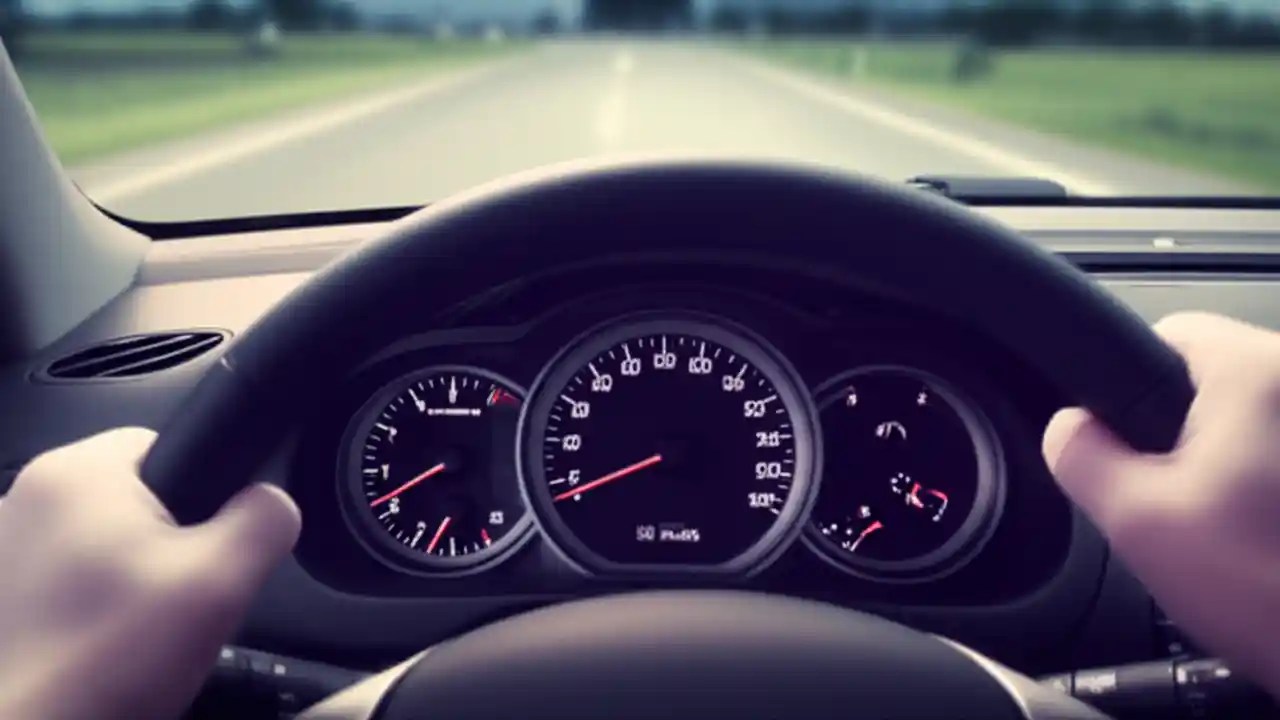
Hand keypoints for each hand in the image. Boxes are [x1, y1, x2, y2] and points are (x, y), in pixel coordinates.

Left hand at [0, 427, 300, 719]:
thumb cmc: (101, 666)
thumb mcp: (221, 583)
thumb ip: (265, 522)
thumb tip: (274, 503)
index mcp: (76, 473)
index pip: (171, 443)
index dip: (207, 499)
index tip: (203, 555)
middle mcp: (25, 496)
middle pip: (138, 497)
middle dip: (168, 545)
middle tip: (175, 603)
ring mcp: (3, 547)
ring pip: (102, 541)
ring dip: (127, 577)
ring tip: (133, 633)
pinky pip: (67, 579)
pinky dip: (91, 605)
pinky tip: (100, 646)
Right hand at [1044, 312, 1279, 696]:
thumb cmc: (1272, 592)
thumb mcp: (1137, 523)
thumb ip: (1081, 457)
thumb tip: (1067, 428)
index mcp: (1257, 371)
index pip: (1167, 333)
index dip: (1130, 392)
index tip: (1136, 453)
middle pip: (1216, 383)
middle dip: (1188, 439)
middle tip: (1186, 509)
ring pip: (1256, 425)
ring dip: (1239, 467)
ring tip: (1238, 534)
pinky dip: (1270, 490)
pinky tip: (1271, 542)